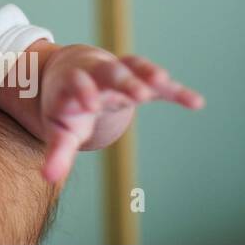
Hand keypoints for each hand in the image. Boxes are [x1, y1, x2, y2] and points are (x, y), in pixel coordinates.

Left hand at [38, 45, 203, 183]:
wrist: (71, 72)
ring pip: (133, 67)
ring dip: (148, 74)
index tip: (91, 105)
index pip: (76, 82)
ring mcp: (118, 72)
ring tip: (164, 81)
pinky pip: (158, 82)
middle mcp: (95, 73)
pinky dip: (175, 90)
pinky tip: (196, 103)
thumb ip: (57, 152)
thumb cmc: (66, 107)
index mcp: (71, 84)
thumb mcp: (59, 128)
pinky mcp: (137, 76)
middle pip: (108, 71)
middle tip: (138, 95)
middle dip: (123, 81)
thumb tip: (48, 178)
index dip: (83, 91)